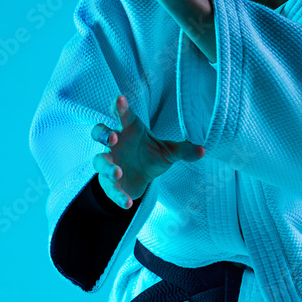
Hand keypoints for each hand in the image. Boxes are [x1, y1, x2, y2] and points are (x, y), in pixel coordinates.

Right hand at [91, 94, 204, 208]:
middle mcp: (115, 143)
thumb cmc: (151, 155)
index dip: (119, 106)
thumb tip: (203, 150)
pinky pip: (109, 188)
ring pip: (99, 161)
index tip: (120, 98)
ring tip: (117, 172)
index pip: (122, 115)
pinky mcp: (108, 182)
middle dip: (103, 134)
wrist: (142, 178)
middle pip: (99, 132)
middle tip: (112, 137)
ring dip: (107, 166)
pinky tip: (127, 203)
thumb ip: (183, 150)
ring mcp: (109, 161)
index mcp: (129, 129)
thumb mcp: (169, 152)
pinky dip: (117, 195)